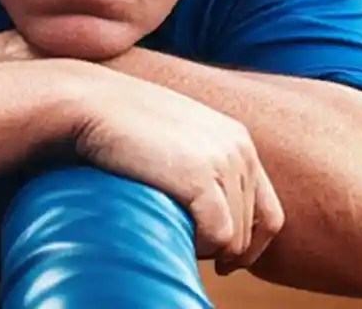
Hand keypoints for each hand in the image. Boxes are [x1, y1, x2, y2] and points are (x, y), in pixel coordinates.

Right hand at [66, 66, 284, 272]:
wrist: (93, 103)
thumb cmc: (123, 124)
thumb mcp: (178, 138)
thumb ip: (202, 164)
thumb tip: (210, 212)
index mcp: (238, 140)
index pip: (268, 212)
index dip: (249, 244)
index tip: (221, 257)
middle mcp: (239, 149)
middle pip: (253, 230)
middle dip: (224, 250)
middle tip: (190, 247)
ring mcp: (223, 162)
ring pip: (236, 238)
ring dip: (208, 249)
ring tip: (176, 235)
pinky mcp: (201, 178)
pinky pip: (219, 235)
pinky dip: (200, 246)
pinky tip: (175, 233)